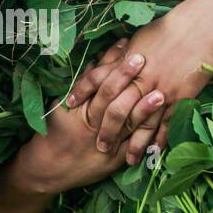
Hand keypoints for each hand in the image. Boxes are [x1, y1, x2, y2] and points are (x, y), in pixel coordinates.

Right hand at [15, 40, 164, 194]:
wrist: (49, 169)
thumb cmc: (55, 134)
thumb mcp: (62, 109)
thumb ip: (81, 88)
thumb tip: (96, 63)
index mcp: (80, 108)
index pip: (96, 80)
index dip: (111, 61)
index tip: (126, 43)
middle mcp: (94, 123)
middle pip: (112, 97)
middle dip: (127, 78)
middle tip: (143, 59)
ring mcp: (107, 142)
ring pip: (127, 122)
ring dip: (145, 108)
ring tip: (161, 94)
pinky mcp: (116, 159)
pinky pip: (134, 146)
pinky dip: (149, 135)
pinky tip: (163, 124)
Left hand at [68, 0, 212, 163]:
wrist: (199, 27)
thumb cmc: (167, 29)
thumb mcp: (138, 40)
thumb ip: (122, 57)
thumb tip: (107, 64)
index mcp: (127, 63)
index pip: (97, 80)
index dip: (82, 93)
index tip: (69, 106)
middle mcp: (140, 80)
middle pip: (118, 110)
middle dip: (108, 131)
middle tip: (99, 147)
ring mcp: (160, 91)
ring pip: (143, 123)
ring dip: (135, 144)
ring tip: (128, 160)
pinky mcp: (179, 97)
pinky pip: (167, 122)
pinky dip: (161, 138)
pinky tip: (154, 151)